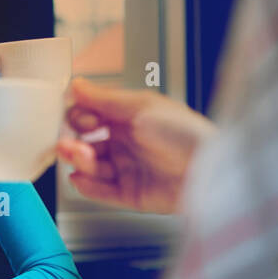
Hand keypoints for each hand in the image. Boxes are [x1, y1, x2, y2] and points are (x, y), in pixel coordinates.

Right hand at [56, 77, 215, 214]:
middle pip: (88, 142)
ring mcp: (129, 169)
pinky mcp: (132, 194)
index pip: (93, 115)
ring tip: (77, 156)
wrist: (209, 171)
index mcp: (131, 117)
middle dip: (73, 141)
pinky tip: (79, 179)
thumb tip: (76, 84)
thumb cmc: (184, 133)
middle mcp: (128, 142)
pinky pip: (102, 192)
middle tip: (68, 142)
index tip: (78, 117)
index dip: (80, 115)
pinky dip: (87, 187)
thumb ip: (103, 98)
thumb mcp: (140, 107)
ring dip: (79, 161)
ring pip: (92, 167)